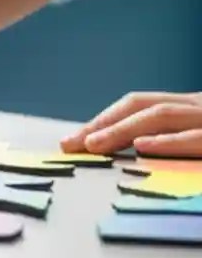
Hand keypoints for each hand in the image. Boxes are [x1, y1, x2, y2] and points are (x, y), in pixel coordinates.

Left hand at [61, 91, 201, 155]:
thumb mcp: (196, 135)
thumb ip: (169, 136)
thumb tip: (129, 151)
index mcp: (190, 107)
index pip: (138, 106)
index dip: (103, 120)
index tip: (72, 141)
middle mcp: (198, 107)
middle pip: (143, 106)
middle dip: (103, 123)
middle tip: (69, 145)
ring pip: (162, 116)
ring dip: (123, 129)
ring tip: (92, 145)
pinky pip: (197, 138)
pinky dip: (167, 141)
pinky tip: (140, 146)